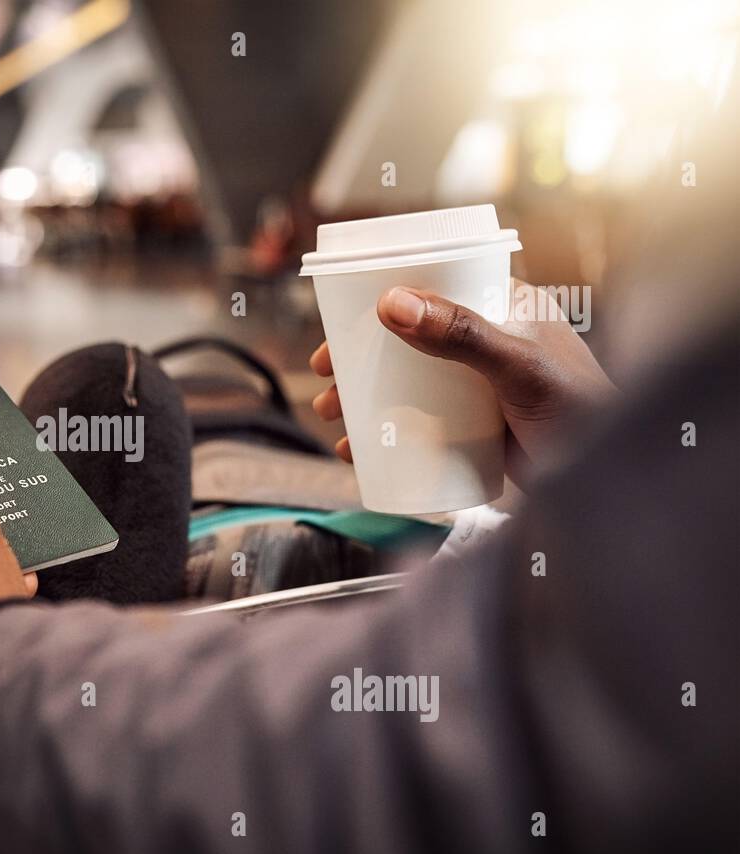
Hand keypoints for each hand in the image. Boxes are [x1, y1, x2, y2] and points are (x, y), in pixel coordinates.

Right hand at [310, 279, 615, 477]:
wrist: (609, 485)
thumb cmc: (581, 413)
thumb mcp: (517, 367)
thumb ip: (461, 334)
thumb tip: (393, 303)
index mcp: (503, 308)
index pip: (432, 287)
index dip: (379, 300)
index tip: (339, 321)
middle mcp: (487, 343)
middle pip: (407, 340)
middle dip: (358, 361)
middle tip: (324, 379)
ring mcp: (479, 388)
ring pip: (407, 384)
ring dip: (362, 399)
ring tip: (333, 418)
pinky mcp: (475, 428)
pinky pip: (419, 425)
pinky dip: (383, 436)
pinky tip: (358, 451)